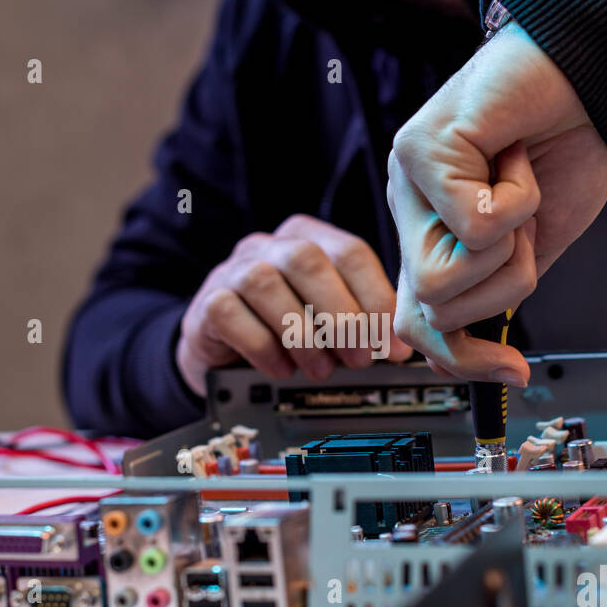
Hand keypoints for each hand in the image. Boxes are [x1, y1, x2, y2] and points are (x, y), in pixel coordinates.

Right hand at [176, 214, 412, 395]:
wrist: (221, 349)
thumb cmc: (283, 329)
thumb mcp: (325, 318)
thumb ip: (358, 319)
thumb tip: (399, 347)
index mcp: (308, 237)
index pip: (351, 253)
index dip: (377, 299)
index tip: (395, 346)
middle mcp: (268, 246)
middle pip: (308, 261)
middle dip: (341, 314)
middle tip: (360, 359)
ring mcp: (232, 269)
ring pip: (266, 284)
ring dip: (302, 333)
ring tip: (321, 369)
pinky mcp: (207, 301)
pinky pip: (231, 314)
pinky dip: (262, 346)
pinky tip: (281, 369)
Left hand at [387, 22, 606, 383]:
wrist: (593, 75)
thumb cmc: (566, 145)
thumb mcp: (534, 244)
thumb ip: (500, 294)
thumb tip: (476, 362)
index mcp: (432, 234)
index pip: (418, 324)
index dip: (464, 359)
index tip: (514, 369)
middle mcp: (409, 209)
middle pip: (433, 313)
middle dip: (501, 287)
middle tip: (524, 227)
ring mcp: (408, 178)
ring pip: (446, 280)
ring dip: (508, 247)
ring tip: (518, 187)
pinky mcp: (422, 148)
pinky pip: (475, 224)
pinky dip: (520, 198)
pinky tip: (515, 155)